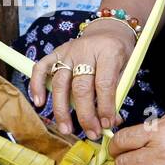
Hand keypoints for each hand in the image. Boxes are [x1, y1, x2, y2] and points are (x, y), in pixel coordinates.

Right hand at [30, 20, 135, 138]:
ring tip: (66, 129)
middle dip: (85, 114)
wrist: (108, 30)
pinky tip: (39, 103)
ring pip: (59, 82)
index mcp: (108, 52)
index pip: (104, 83)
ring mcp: (68, 51)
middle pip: (80, 86)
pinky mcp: (56, 52)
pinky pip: (41, 68)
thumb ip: (119, 93)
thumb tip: (109, 122)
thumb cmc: (118, 54)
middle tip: (91, 133)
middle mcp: (85, 50)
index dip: (105, 107)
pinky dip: (36, 85)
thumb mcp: (127, 69)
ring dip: (61, 109)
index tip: (106, 125)